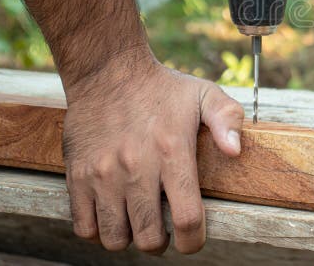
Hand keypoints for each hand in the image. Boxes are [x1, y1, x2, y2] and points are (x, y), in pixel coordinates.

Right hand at [62, 55, 243, 253]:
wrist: (107, 72)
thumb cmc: (162, 88)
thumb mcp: (204, 94)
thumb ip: (227, 120)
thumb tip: (235, 151)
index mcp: (172, 151)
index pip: (187, 218)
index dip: (193, 241)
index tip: (193, 240)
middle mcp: (137, 168)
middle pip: (149, 237)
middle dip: (161, 242)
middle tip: (164, 229)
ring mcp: (103, 175)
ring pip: (115, 239)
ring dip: (130, 238)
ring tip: (138, 220)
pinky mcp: (78, 176)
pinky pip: (84, 227)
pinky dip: (99, 230)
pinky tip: (113, 213)